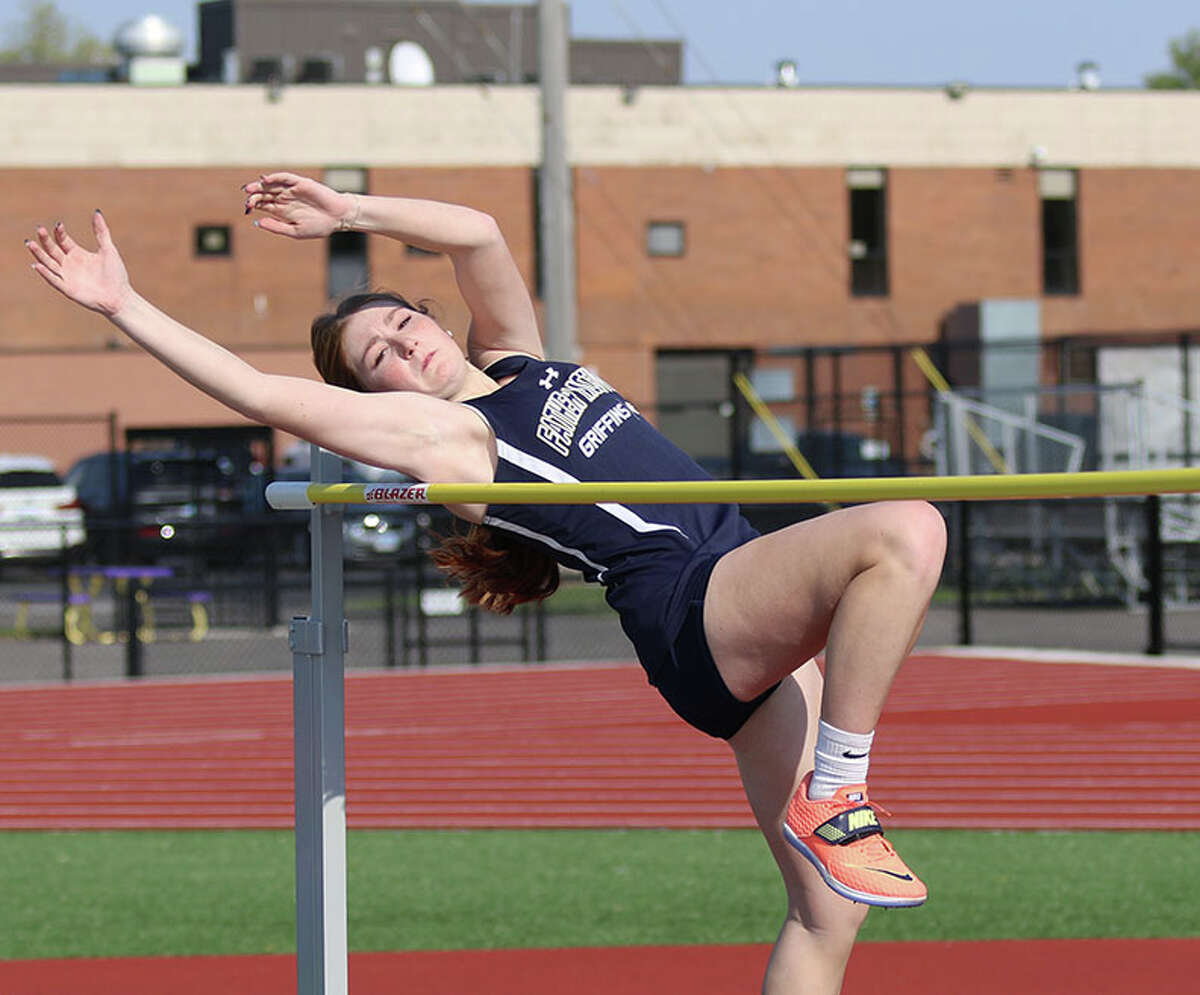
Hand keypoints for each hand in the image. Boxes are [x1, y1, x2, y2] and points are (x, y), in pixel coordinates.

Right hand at [26, 212, 132, 317]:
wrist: (120, 297)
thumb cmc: (116, 274)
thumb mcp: (108, 250)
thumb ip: (101, 232)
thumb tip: (97, 212)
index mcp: (77, 254)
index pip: (63, 241)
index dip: (59, 233)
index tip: (59, 225)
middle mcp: (69, 264)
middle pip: (52, 250)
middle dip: (45, 240)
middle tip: (39, 229)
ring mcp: (67, 276)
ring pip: (48, 263)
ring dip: (39, 254)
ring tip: (30, 243)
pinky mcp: (67, 289)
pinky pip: (53, 280)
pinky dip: (46, 273)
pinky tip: (38, 265)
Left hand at [243, 172, 357, 238]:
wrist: (338, 218)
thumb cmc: (319, 227)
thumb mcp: (295, 231)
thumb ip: (276, 227)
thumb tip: (257, 223)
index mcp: (283, 211)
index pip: (263, 205)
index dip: (254, 205)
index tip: (247, 208)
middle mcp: (285, 199)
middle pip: (264, 194)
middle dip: (254, 195)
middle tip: (247, 199)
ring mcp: (292, 190)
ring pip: (272, 185)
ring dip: (260, 186)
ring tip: (249, 189)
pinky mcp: (300, 183)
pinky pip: (285, 178)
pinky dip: (274, 177)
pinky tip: (265, 180)